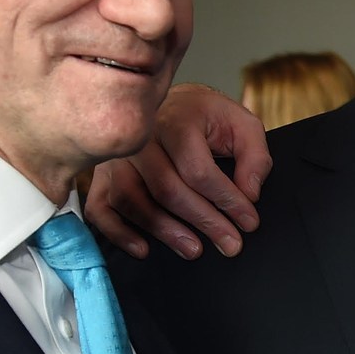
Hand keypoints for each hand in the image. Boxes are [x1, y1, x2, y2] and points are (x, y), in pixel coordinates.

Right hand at [83, 83, 268, 258]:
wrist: (169, 104)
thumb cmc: (206, 117)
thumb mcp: (242, 125)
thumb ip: (255, 157)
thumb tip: (249, 193)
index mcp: (177, 122)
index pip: (198, 170)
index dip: (227, 200)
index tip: (249, 221)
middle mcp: (141, 138)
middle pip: (166, 189)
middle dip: (203, 222)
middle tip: (230, 244)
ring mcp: (116, 157)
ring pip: (131, 200)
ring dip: (163, 231)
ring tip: (194, 249)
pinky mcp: (102, 173)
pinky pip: (100, 207)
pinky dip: (118, 231)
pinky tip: (143, 248)